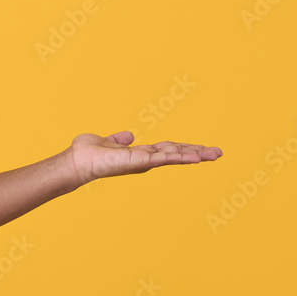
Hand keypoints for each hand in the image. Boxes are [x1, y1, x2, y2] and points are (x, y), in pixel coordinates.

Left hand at [68, 131, 222, 186]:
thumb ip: (119, 139)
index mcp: (140, 153)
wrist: (77, 161)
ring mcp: (144, 161)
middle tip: (219, 153)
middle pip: (176, 153)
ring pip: (174, 156)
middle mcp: (145, 159)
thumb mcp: (108, 141)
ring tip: (214, 154)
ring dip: (195, 155)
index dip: (184, 149)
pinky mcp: (139, 161)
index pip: (167, 150)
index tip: (201, 149)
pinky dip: (179, 157)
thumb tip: (129, 134)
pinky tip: (195, 157)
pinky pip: (163, 158)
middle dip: (197, 153)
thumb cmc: (88, 153)